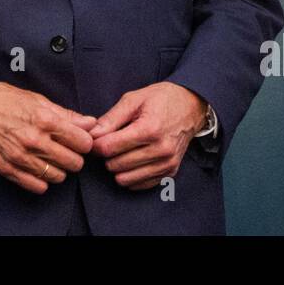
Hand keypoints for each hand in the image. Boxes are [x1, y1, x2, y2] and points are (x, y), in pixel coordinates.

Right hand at [0, 82, 97, 193]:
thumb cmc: (6, 101)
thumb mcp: (38, 100)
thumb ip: (67, 115)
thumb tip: (91, 123)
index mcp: (44, 120)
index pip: (83, 142)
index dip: (85, 142)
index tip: (80, 140)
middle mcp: (34, 141)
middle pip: (74, 163)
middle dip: (74, 157)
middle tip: (67, 150)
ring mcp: (20, 158)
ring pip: (58, 177)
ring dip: (59, 170)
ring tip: (52, 159)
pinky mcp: (8, 170)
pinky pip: (38, 187)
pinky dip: (43, 181)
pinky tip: (39, 169)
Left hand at [90, 82, 206, 190]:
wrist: (191, 106)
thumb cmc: (160, 100)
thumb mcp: (133, 100)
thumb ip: (110, 119)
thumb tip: (92, 135)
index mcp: (149, 129)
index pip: (110, 148)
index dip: (96, 144)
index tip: (96, 138)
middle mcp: (161, 150)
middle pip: (115, 165)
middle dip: (107, 155)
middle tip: (109, 142)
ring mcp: (167, 164)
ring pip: (125, 179)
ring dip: (117, 167)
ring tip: (121, 151)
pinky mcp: (170, 173)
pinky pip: (139, 185)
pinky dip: (130, 175)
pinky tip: (132, 159)